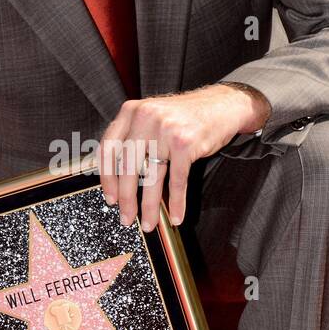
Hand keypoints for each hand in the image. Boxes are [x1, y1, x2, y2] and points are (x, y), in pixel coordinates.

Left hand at [95, 83, 269, 231]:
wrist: (222, 105)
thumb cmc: (184, 117)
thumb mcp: (152, 117)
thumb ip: (133, 137)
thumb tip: (117, 179)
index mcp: (131, 111)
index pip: (108, 149)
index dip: (106, 178)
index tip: (110, 198)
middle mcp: (145, 118)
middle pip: (127, 167)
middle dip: (126, 199)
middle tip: (127, 218)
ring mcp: (165, 130)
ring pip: (151, 177)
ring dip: (149, 206)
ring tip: (149, 223)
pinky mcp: (185, 144)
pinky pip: (177, 181)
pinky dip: (177, 202)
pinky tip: (176, 215)